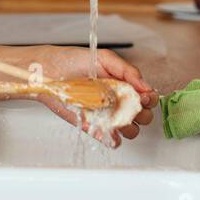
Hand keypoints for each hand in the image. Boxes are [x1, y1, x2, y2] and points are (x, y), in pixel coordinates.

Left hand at [23, 46, 156, 147]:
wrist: (50, 72)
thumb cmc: (75, 61)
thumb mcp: (105, 59)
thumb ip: (127, 70)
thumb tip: (146, 86)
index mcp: (125, 85)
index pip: (148, 97)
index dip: (150, 99)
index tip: (143, 97)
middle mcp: (119, 102)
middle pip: (143, 117)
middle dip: (142, 114)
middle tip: (130, 107)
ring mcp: (107, 116)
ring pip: (130, 130)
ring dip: (128, 127)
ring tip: (117, 117)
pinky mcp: (93, 127)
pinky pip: (110, 140)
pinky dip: (112, 138)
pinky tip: (106, 129)